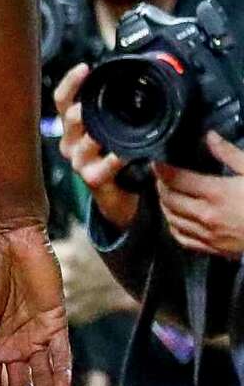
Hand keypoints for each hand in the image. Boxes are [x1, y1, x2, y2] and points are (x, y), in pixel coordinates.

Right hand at [54, 62, 138, 228]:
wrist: (119, 195)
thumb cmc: (113, 157)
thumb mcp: (107, 130)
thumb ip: (107, 111)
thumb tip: (127, 81)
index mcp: (71, 126)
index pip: (62, 99)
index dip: (70, 82)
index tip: (85, 68)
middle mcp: (70, 142)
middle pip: (69, 117)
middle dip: (80, 108)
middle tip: (93, 100)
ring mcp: (79, 161)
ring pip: (84, 141)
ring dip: (95, 133)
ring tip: (108, 126)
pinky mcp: (92, 179)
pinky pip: (103, 167)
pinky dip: (114, 159)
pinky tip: (124, 154)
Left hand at [153, 134, 243, 258]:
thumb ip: (229, 154)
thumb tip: (209, 136)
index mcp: (216, 193)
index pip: (175, 179)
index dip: (161, 169)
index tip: (156, 161)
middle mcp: (207, 215)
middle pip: (169, 199)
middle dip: (161, 185)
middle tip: (162, 176)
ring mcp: (210, 235)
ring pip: (172, 219)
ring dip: (165, 205)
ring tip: (167, 194)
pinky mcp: (215, 249)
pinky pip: (184, 239)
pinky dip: (174, 227)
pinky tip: (176, 219)